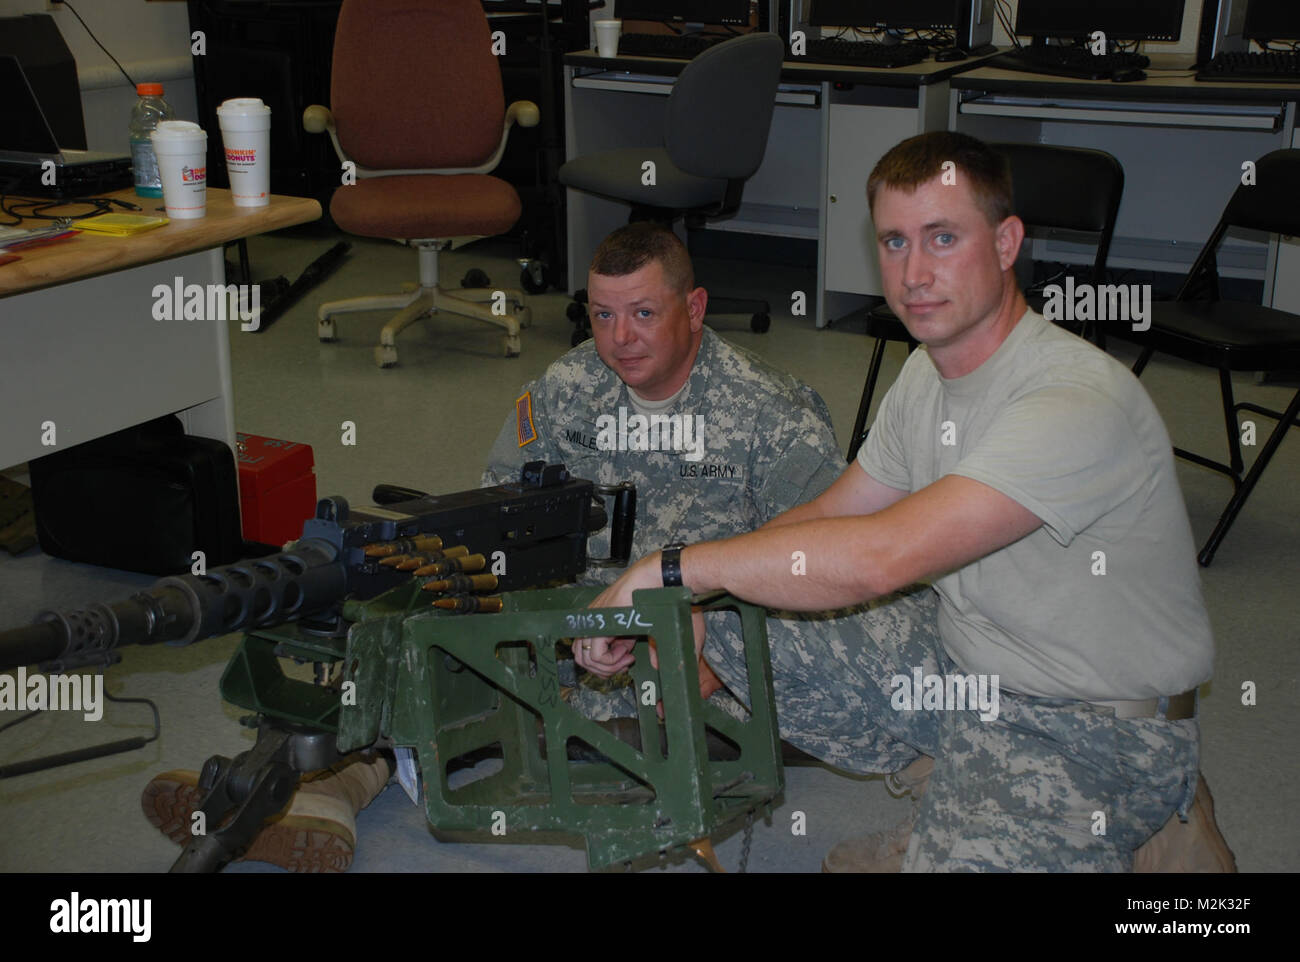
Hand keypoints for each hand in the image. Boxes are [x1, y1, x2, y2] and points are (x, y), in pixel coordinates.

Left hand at [575, 553, 660, 677]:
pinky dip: (612, 660)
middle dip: (605, 670)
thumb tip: (651, 665)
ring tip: (628, 657)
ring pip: (586, 661)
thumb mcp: (634, 630)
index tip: (624, 661)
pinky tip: (627, 652)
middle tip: (624, 665)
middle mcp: (587, 624)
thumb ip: (631, 647)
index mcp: (592, 623)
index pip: (584, 654)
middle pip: (582, 660)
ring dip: (610, 667)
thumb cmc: (642, 600)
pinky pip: (596, 656)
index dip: (603, 666)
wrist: (647, 584)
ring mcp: (590, 624)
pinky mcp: (596, 626)